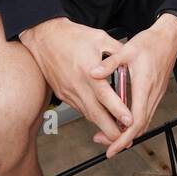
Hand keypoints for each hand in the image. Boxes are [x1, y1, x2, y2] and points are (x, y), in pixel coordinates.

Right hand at [19, 18, 132, 141]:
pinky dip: (92, 116)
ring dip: (101, 126)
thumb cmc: (72, 36)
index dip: (118, 110)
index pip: (105, 96)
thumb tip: (132, 60)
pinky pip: (80, 109)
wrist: (44, 37)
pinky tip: (102, 119)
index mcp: (88, 71)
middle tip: (124, 139)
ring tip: (117, 133)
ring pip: (88, 114)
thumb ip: (117, 51)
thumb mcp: (100, 38)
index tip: (129, 121)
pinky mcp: (63, 94)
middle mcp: (78, 85)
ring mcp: (69, 92)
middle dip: (110, 130)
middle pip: (96, 114)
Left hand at [87, 13, 176, 156]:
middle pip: (140, 127)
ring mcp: (156, 95)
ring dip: (129, 132)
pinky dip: (135, 123)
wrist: (169, 38)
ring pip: (144, 122)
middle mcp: (152, 95)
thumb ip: (109, 63)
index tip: (112, 148)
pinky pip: (146, 114)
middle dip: (123, 140)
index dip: (123, 137)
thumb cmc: (150, 43)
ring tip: (111, 136)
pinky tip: (123, 121)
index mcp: (144, 86)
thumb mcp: (127, 50)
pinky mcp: (156, 93)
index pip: (135, 121)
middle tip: (106, 145)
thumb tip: (92, 73)